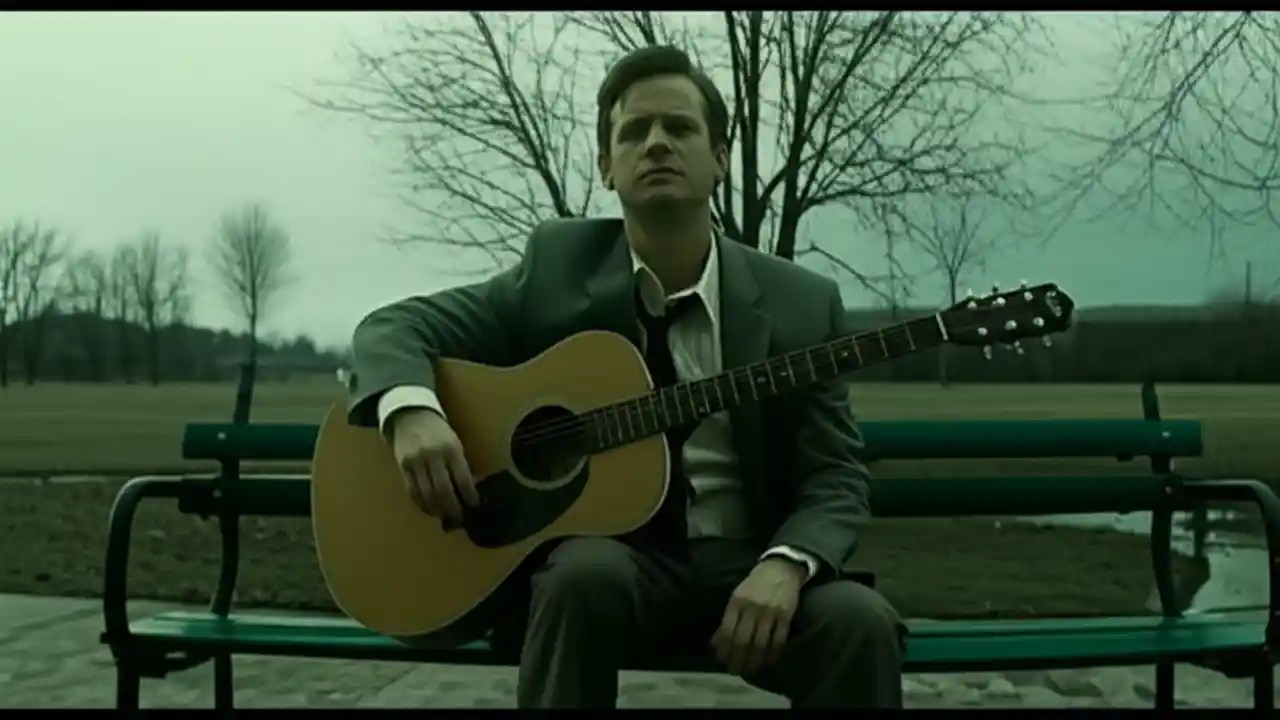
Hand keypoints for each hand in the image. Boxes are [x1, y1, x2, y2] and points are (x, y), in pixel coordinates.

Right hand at [389, 407, 477, 525]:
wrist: (410, 415)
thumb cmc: (438, 431)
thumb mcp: (455, 442)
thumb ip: (460, 465)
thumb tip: (469, 491)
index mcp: (451, 449)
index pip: (462, 480)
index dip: (469, 497)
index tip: (475, 506)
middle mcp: (432, 456)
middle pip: (443, 492)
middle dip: (453, 509)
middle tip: (460, 518)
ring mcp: (415, 463)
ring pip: (427, 495)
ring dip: (437, 510)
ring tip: (446, 517)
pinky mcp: (402, 467)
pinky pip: (412, 492)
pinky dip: (422, 505)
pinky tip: (430, 509)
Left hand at [710, 557, 805, 676]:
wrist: (781, 568)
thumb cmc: (755, 584)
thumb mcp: (737, 596)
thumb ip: (727, 618)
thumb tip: (715, 643)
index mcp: (736, 602)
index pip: (727, 631)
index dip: (724, 650)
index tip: (722, 661)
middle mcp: (751, 607)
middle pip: (743, 641)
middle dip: (738, 659)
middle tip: (736, 671)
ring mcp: (769, 612)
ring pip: (760, 644)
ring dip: (754, 661)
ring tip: (750, 670)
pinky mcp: (785, 616)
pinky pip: (778, 640)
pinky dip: (772, 654)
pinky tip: (768, 661)